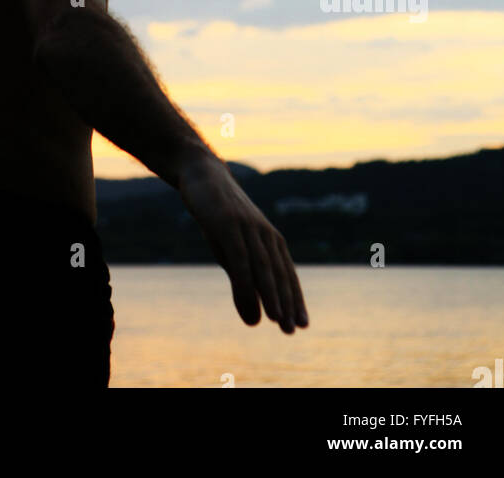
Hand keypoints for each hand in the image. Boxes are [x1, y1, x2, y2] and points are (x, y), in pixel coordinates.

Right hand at [178, 155, 308, 333]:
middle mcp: (263, 233)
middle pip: (279, 272)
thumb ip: (243, 284)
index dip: (294, 299)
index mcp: (269, 238)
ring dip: (273, 295)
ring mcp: (247, 227)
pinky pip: (241, 258)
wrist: (201, 175)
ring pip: (264, 267)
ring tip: (278, 321)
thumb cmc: (218, 216)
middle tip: (292, 330)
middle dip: (287, 302)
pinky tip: (249, 302)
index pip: (286, 273)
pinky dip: (248, 282)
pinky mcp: (228, 224)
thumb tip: (254, 322)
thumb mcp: (230, 252)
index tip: (302, 324)